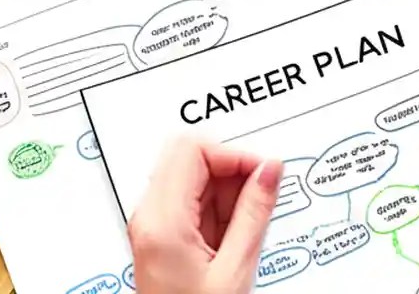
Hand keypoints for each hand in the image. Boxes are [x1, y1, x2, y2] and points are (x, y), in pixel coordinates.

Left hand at [128, 136, 283, 293]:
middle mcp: (148, 216)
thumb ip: (255, 212)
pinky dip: (218, 208)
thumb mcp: (235, 269)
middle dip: (230, 169)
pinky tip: (232, 236)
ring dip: (226, 191)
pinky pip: (191, 200)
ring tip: (243, 227)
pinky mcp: (161, 235)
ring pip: (192, 176)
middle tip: (257, 196)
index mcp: (161, 220)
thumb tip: (270, 170)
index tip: (263, 171)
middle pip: (190, 157)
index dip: (234, 154)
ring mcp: (152, 224)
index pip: (193, 149)